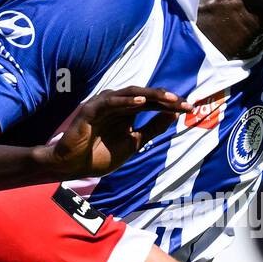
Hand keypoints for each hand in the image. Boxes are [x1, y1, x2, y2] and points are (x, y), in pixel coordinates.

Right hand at [38, 87, 191, 177]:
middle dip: (166, 99)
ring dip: (150, 96)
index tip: (190, 109)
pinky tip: (140, 102)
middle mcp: (117, 103)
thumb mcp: (133, 143)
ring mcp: (103, 104)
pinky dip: (125, 101)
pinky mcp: (90, 110)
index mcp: (127, 110)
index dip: (171, 105)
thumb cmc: (99, 155)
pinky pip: (110, 102)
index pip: (152, 103)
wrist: (72, 167)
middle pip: (145, 96)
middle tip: (184, 103)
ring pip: (130, 95)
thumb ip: (152, 129)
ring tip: (169, 98)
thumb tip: (173, 115)